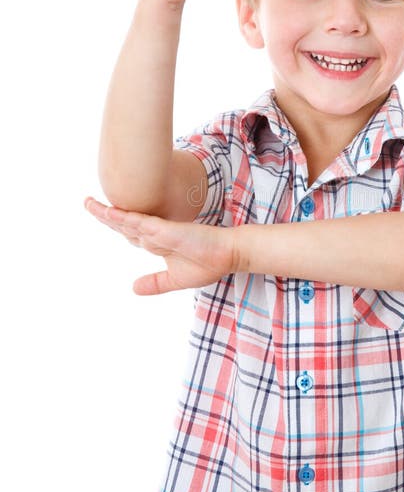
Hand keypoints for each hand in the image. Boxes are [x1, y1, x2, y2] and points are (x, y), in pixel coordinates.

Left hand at [83, 195, 235, 294]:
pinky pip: (143, 223)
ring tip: (90, 204)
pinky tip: (111, 213)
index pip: (129, 230)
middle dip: (104, 214)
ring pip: (129, 220)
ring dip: (108, 213)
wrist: (230, 254)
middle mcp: (156, 232)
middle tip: (86, 202)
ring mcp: (161, 230)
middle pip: (124, 221)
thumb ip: (154, 283)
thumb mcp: (174, 279)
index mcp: (156, 241)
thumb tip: (133, 289)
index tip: (97, 212)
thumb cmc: (207, 264)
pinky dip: (126, 218)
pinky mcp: (168, 230)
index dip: (113, 222)